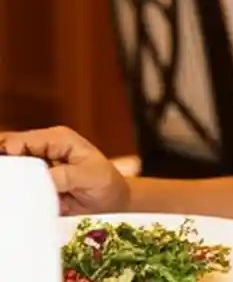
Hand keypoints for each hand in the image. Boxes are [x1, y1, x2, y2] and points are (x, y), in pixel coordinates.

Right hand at [0, 126, 129, 214]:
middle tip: (5, 184)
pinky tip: (13, 199)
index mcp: (57, 139)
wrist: (112, 202)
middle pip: (8, 152)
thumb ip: (64, 176)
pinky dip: (12, 191)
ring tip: (9, 192)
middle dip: (4, 167)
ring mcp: (36, 165)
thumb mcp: (90, 177)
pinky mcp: (33, 182)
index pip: (20, 141)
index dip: (7, 154)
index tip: (5, 172)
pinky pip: (14, 185)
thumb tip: (39, 178)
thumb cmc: (106, 184)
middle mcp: (42, 148)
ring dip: (7, 179)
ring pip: (8, 168)